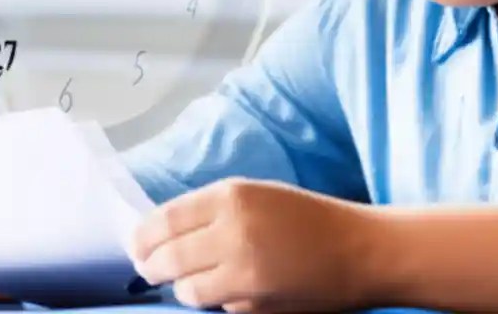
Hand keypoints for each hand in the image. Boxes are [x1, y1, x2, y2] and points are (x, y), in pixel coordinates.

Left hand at [127, 178, 372, 312]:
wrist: (361, 251)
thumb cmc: (309, 218)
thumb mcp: (257, 195)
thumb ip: (211, 209)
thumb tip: (162, 231)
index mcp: (232, 197)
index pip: (165, 220)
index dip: (143, 236)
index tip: (136, 244)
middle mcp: (233, 233)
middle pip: (167, 259)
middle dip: (152, 267)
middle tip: (149, 269)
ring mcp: (245, 274)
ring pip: (187, 291)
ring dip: (185, 287)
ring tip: (195, 280)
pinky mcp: (256, 307)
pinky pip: (220, 307)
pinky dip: (219, 301)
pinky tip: (234, 289)